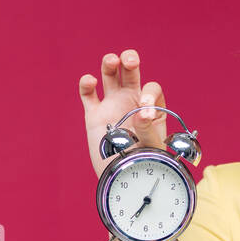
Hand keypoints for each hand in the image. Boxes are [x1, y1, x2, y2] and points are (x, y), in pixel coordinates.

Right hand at [78, 49, 166, 180]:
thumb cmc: (144, 164)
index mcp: (152, 107)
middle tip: (130, 60)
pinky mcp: (95, 115)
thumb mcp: (152, 148)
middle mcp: (132, 102)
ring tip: (112, 61)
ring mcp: (112, 106)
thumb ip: (148, 130)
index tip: (144, 109)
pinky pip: (88, 94)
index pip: (151, 89)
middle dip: (130, 61)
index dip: (149, 94)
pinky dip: (87, 84)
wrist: (124, 180)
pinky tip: (91, 81)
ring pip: (110, 76)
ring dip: (110, 64)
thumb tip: (142, 112)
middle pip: (131, 73)